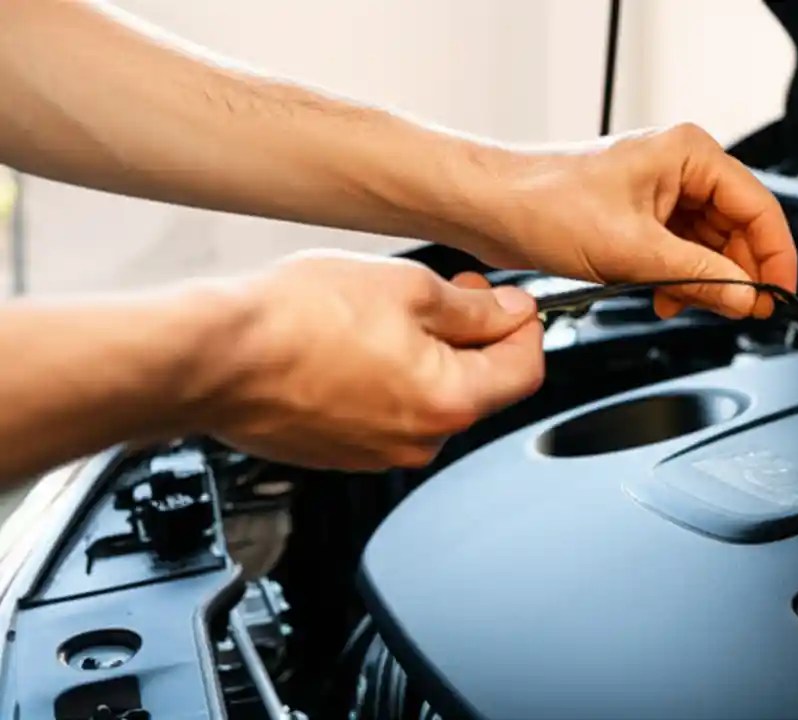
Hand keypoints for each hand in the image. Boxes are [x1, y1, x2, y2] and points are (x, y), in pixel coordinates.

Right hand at [204, 250, 542, 470]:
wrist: (214, 357)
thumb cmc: (296, 322)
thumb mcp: (407, 288)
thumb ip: (475, 308)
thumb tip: (511, 312)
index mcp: (450, 402)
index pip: (526, 369)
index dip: (523, 324)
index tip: (505, 299)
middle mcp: (421, 440)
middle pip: (479, 385)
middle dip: (472, 336)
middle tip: (444, 293)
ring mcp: (379, 452)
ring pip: (430, 397)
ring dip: (426, 355)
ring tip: (381, 315)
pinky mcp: (343, 451)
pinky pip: (387, 412)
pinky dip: (385, 377)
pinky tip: (351, 343)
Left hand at [469, 124, 797, 319]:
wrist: (487, 208)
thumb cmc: (541, 202)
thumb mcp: (631, 248)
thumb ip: (696, 275)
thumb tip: (744, 296)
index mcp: (688, 154)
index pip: (759, 207)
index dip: (775, 257)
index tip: (778, 297)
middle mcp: (679, 167)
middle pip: (739, 228)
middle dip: (736, 274)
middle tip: (736, 311)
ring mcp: (660, 193)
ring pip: (710, 245)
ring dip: (704, 281)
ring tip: (684, 303)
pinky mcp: (640, 217)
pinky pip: (681, 252)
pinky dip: (680, 280)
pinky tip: (664, 297)